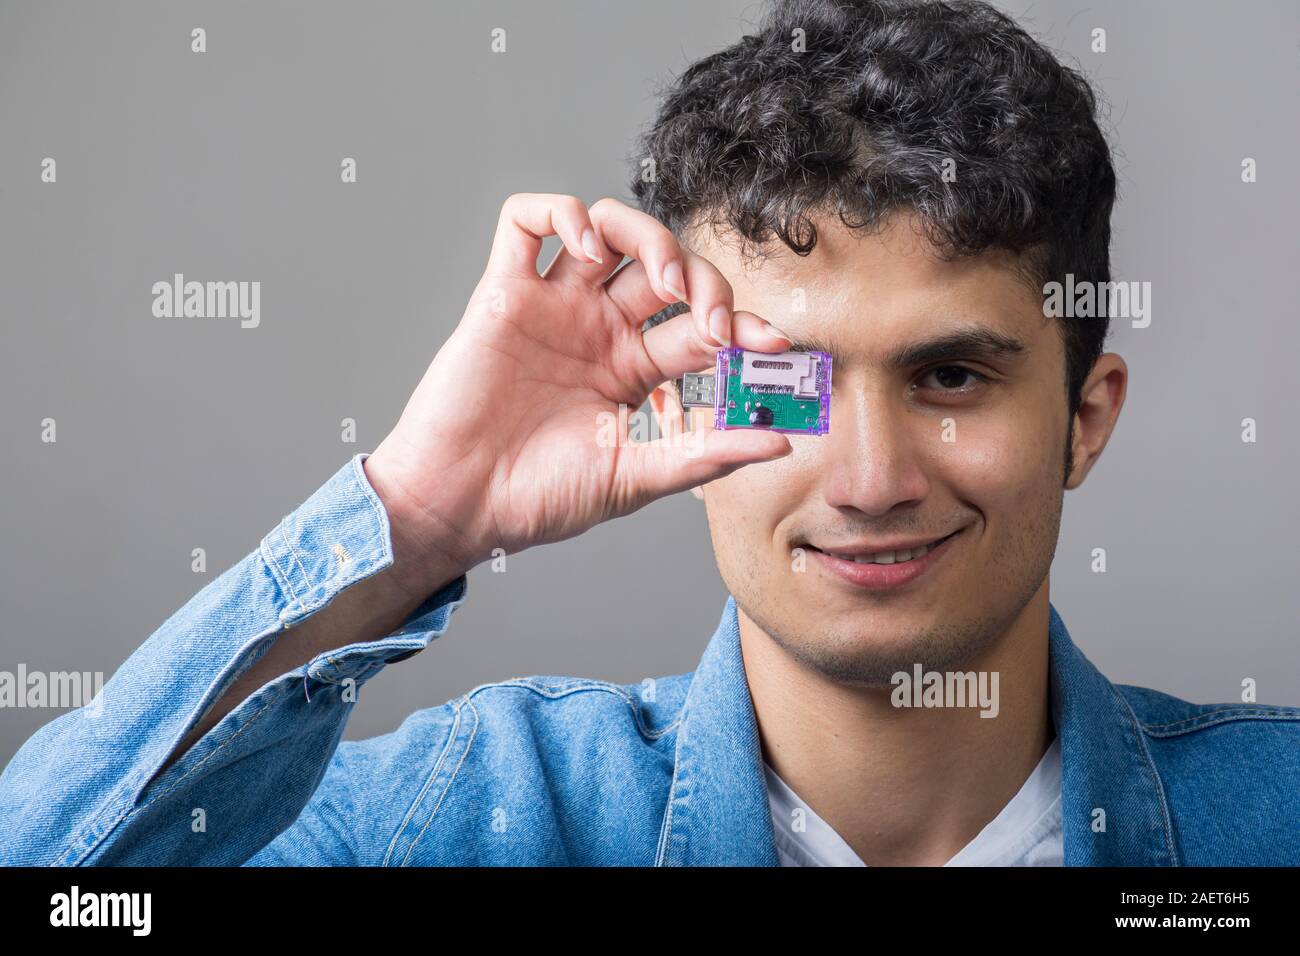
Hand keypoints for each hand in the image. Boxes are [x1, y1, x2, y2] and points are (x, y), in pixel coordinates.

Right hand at [366, 193, 793, 596]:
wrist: (462, 507)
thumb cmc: (539, 498)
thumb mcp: (637, 478)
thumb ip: (706, 453)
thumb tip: (781, 439)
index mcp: (631, 369)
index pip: (699, 325)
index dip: (742, 325)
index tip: (774, 344)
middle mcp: (596, 328)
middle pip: (663, 266)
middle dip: (704, 279)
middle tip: (714, 321)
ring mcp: (552, 307)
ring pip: (607, 226)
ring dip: (648, 236)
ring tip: (663, 280)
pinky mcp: (503, 294)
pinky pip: (526, 223)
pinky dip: (561, 214)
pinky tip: (588, 251)